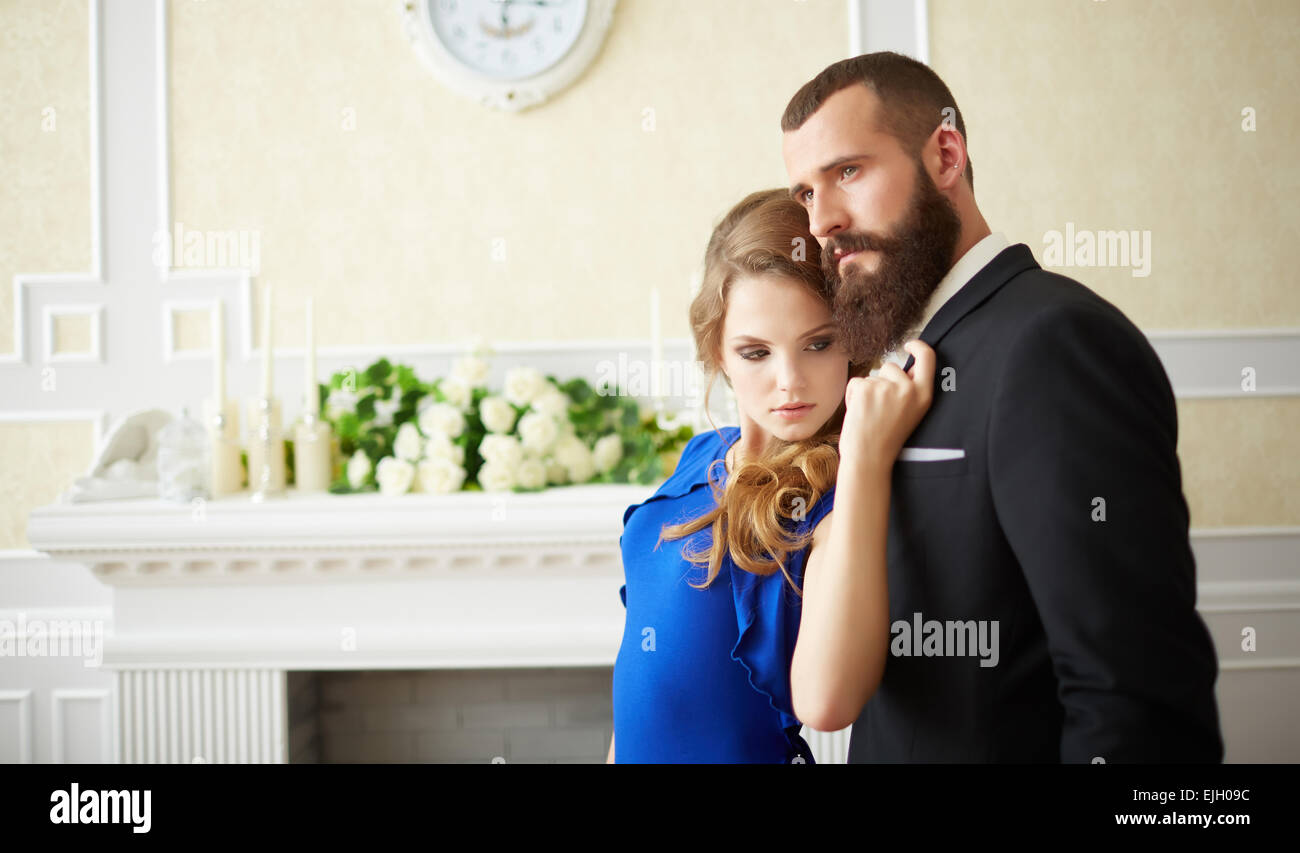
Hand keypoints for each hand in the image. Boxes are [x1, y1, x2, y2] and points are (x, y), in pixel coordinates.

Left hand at [838, 340, 934, 471]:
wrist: (869, 458)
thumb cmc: (887, 438)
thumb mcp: (911, 413)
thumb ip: (912, 389)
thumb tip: (909, 367)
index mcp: (924, 395)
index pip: (928, 358)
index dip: (919, 346)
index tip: (910, 344)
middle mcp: (908, 389)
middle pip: (891, 366)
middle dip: (881, 381)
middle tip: (880, 409)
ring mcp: (887, 387)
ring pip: (872, 376)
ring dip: (867, 391)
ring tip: (870, 414)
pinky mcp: (866, 389)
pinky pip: (856, 382)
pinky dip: (853, 395)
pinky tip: (858, 412)